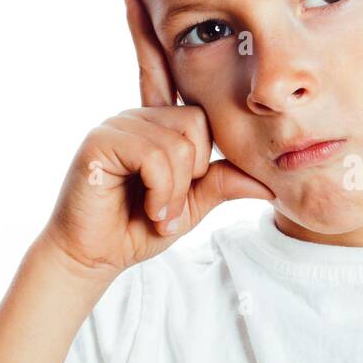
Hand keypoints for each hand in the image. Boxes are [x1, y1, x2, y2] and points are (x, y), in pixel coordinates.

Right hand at [37, 105, 274, 280]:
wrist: (94, 256)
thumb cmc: (137, 228)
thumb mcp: (191, 206)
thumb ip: (221, 184)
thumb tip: (267, 183)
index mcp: (160, 125)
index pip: (197, 106)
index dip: (204, 138)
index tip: (194, 175)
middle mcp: (139, 118)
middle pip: (197, 123)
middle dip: (194, 176)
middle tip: (171, 208)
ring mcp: (118, 125)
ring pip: (178, 144)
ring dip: (175, 192)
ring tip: (157, 213)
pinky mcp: (100, 141)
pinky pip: (153, 155)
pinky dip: (160, 190)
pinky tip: (148, 208)